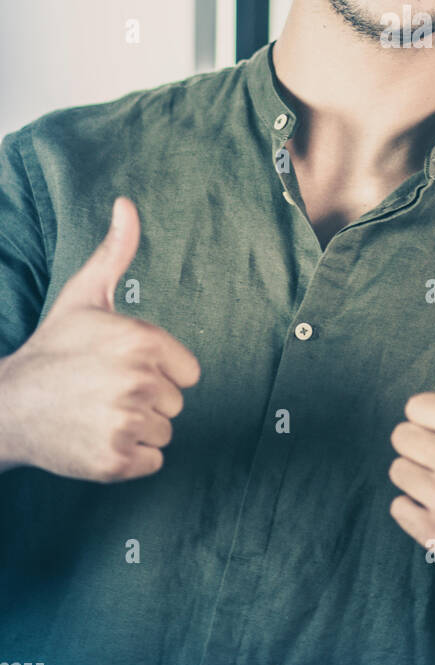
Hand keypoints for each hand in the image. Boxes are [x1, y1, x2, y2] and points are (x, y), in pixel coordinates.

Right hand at [0, 197, 199, 481]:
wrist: (9, 407)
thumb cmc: (55, 349)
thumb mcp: (85, 296)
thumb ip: (116, 251)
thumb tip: (126, 203)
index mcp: (142, 340)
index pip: (188, 371)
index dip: (160, 370)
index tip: (124, 367)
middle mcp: (138, 380)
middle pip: (175, 402)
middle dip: (147, 399)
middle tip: (104, 391)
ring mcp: (126, 422)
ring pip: (164, 431)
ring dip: (138, 427)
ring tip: (98, 413)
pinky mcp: (115, 461)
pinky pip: (152, 461)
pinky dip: (130, 457)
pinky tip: (98, 438)